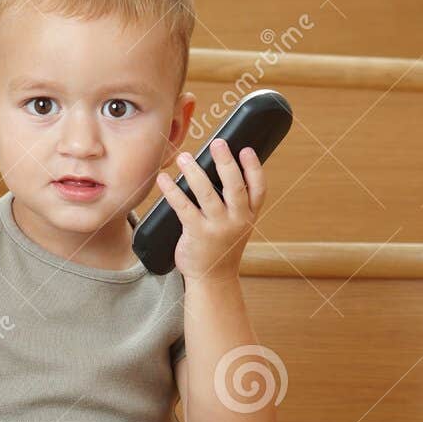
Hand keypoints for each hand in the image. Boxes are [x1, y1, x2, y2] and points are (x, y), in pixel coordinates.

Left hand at [155, 138, 265, 284]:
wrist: (213, 278)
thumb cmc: (222, 245)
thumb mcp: (238, 225)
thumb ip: (235, 201)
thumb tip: (218, 165)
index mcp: (249, 215)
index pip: (258, 189)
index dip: (254, 168)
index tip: (246, 149)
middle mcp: (237, 220)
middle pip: (235, 186)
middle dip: (225, 163)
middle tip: (216, 143)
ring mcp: (218, 228)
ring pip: (207, 194)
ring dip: (194, 172)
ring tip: (183, 157)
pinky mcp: (197, 234)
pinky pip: (183, 208)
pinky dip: (172, 191)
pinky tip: (164, 180)